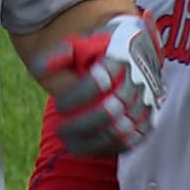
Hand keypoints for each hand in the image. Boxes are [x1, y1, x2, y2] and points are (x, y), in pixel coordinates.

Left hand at [32, 12, 164, 155]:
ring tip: (68, 143)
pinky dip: (109, 147)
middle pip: (110, 111)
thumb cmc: (102, 46)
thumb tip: (40, 69)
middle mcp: (137, 79)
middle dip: (81, 124)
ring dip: (92, 141)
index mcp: (120, 56)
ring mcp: (145, 101)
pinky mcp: (149, 118)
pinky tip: (88, 147)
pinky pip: (132, 140)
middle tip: (60, 129)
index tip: (58, 105)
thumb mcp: (82, 42)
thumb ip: (59, 54)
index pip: (98, 82)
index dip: (75, 98)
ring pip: (121, 130)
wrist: (138, 46)